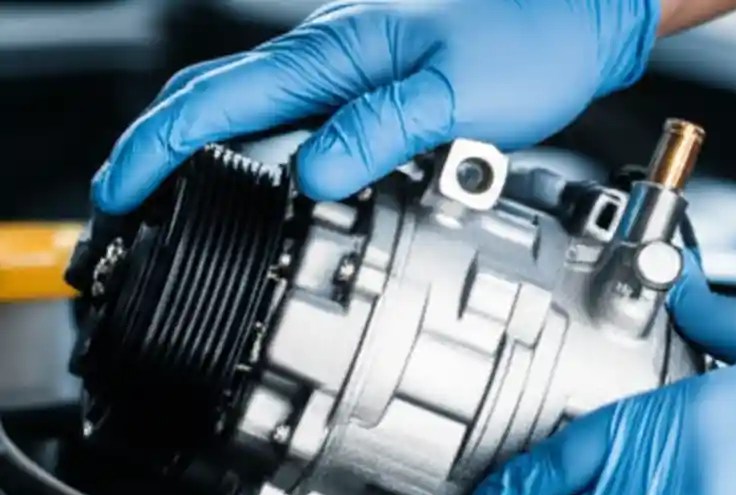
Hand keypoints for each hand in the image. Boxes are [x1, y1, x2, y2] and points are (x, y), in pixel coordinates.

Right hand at [92, 0, 659, 213]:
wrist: (583, 15)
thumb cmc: (534, 39)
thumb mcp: (456, 94)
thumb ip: (380, 134)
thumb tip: (315, 177)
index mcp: (334, 53)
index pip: (216, 100)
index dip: (156, 148)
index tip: (118, 191)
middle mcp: (332, 56)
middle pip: (216, 98)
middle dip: (159, 148)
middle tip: (126, 201)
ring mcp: (353, 69)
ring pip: (257, 109)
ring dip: (208, 151)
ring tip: (181, 199)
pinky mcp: (381, 87)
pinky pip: (305, 119)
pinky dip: (270, 151)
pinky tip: (277, 182)